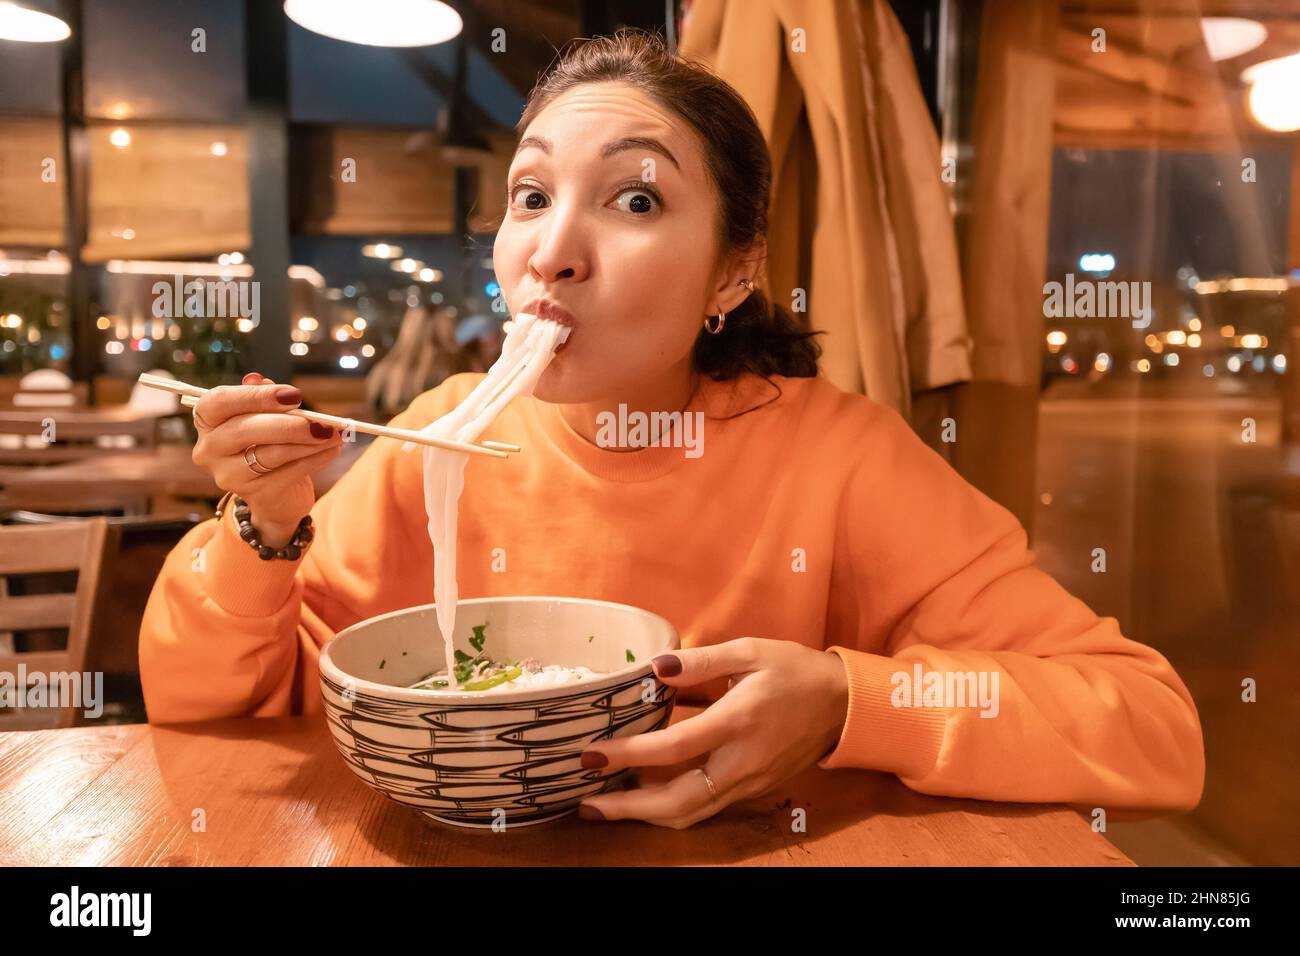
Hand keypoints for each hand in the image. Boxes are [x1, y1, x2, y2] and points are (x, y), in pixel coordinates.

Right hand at [191, 371, 341, 544]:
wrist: (278, 492)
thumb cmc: (268, 443)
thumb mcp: (265, 416)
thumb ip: (264, 398)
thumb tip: (262, 381)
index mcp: (207, 420)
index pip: (219, 402)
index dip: (255, 396)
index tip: (293, 395)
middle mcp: (209, 448)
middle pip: (244, 429)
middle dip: (288, 423)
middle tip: (319, 420)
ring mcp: (228, 475)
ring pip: (272, 453)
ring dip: (309, 441)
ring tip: (334, 433)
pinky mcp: (255, 494)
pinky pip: (290, 472)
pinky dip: (316, 458)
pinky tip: (332, 449)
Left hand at [577, 637, 849, 828]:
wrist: (844, 705)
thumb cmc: (795, 671)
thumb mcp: (750, 650)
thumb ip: (701, 660)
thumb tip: (655, 667)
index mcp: (738, 720)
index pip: (674, 748)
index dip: (628, 755)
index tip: (590, 756)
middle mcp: (742, 761)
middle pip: (678, 801)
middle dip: (627, 807)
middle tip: (585, 802)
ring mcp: (749, 782)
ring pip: (691, 814)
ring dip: (644, 816)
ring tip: (605, 807)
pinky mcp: (753, 791)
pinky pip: (705, 809)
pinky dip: (670, 810)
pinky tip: (644, 800)